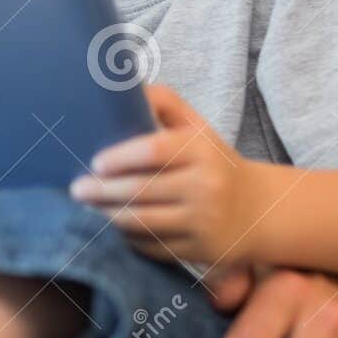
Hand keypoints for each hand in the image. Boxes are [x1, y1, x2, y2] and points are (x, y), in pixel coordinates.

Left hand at [71, 84, 260, 267]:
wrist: (260, 209)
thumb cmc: (213, 161)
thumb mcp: (196, 127)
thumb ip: (164, 102)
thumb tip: (124, 86)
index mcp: (202, 150)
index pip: (153, 151)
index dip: (120, 157)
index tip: (95, 163)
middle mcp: (207, 186)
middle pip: (141, 190)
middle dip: (102, 191)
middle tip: (77, 189)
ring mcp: (205, 222)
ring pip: (143, 222)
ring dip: (109, 215)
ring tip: (89, 206)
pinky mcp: (202, 251)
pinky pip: (153, 246)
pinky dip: (129, 238)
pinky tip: (115, 227)